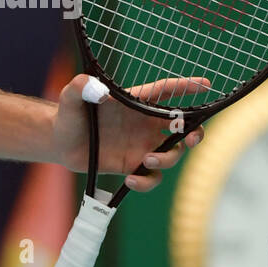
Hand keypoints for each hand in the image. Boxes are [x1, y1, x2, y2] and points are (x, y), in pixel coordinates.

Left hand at [51, 74, 208, 191]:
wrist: (60, 141)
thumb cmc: (69, 113)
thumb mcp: (71, 97)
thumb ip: (79, 87)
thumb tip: (92, 85)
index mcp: (136, 101)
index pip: (166, 91)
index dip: (187, 86)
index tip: (207, 84)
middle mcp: (144, 123)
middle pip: (182, 127)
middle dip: (196, 133)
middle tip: (192, 139)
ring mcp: (141, 145)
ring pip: (172, 154)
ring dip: (167, 159)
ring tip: (147, 161)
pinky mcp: (133, 165)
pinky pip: (151, 177)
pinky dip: (147, 181)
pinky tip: (131, 179)